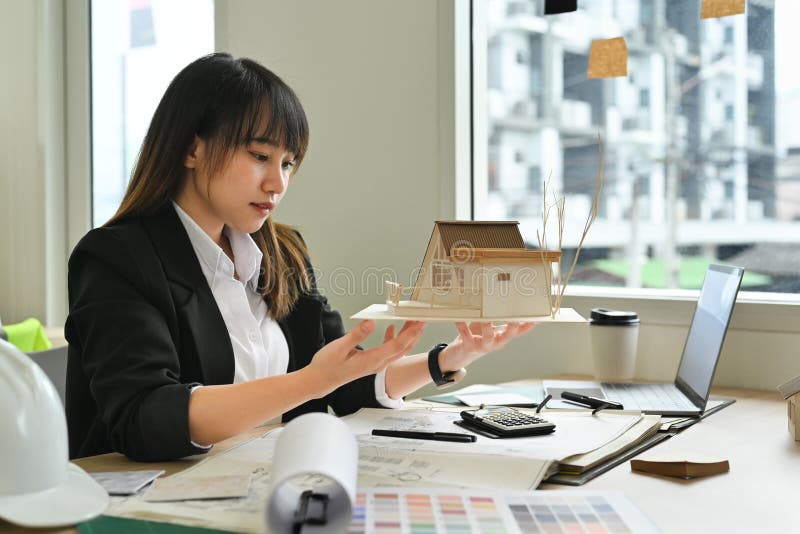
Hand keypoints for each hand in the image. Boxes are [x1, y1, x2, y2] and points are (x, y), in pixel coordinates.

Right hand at [307, 320, 424, 393]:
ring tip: (413, 322)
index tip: (419, 322)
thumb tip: (371, 322)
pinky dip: (395, 339)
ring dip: (407, 336)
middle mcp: (377, 364)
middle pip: (403, 348)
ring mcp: (375, 364)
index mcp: (372, 360)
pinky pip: (389, 350)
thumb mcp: (339, 347)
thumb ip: (356, 335)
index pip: (397, 345)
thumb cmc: (327, 365)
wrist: (320, 380)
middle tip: (423, 319)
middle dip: (415, 333)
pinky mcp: (371, 362)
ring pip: (398, 349)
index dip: (410, 333)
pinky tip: (393, 328)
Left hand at [438, 322, 535, 371]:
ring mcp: (483, 346)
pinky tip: (459, 319)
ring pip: (489, 338)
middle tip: (516, 316)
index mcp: (502, 336)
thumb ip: (495, 315)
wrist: (460, 355)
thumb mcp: (488, 325)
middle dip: (514, 326)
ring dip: (488, 327)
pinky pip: (466, 336)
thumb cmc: (476, 336)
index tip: (538, 315)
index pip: (520, 330)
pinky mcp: (469, 347)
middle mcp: (496, 342)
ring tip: (486, 317)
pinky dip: (463, 327)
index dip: (530, 324)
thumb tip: (500, 298)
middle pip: (509, 335)